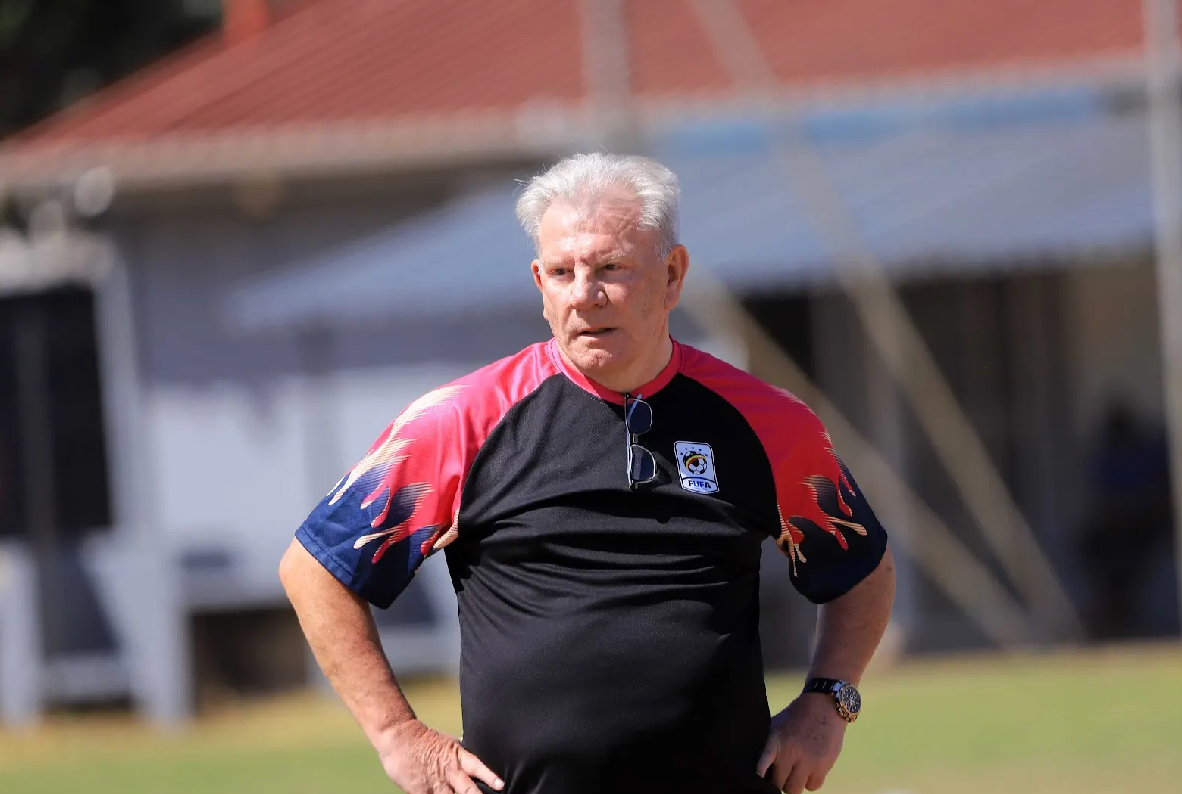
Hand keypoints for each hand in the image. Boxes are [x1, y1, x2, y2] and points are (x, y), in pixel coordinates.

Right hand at [375, 719, 503, 793]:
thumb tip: (472, 761)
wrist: (398, 738)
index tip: (500, 785)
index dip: (489, 776)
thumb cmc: (422, 739)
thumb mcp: (447, 743)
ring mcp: (435, 785)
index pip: (477, 767)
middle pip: (467, 790)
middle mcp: (449, 772)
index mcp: (457, 756)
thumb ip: (460, 755)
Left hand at [756, 694, 846, 793]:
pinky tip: (810, 771)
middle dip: (779, 781)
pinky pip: (813, 787)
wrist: (824, 706)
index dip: (759, 775)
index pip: (762, 764)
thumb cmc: (796, 717)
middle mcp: (790, 752)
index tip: (757, 779)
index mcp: (775, 741)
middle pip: (778, 784)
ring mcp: (808, 761)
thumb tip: (758, 768)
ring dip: (795, 783)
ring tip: (796, 772)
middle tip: (782, 774)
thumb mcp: (776, 726)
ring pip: (795, 789)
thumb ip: (768, 746)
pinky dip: (810, 782)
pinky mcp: (823, 766)